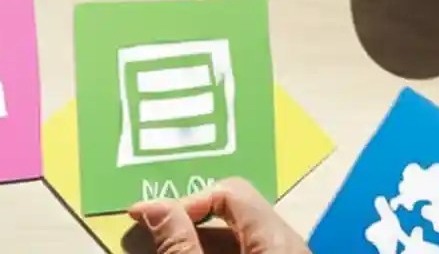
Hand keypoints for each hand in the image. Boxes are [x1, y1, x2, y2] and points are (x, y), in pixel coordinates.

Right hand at [128, 178, 309, 253]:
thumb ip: (179, 245)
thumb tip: (155, 207)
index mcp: (278, 242)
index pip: (230, 191)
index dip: (186, 199)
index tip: (147, 214)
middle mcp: (291, 246)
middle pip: (236, 212)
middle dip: (190, 221)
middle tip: (154, 234)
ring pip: (242, 235)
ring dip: (202, 240)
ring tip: (170, 249)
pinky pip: (251, 251)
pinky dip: (220, 253)